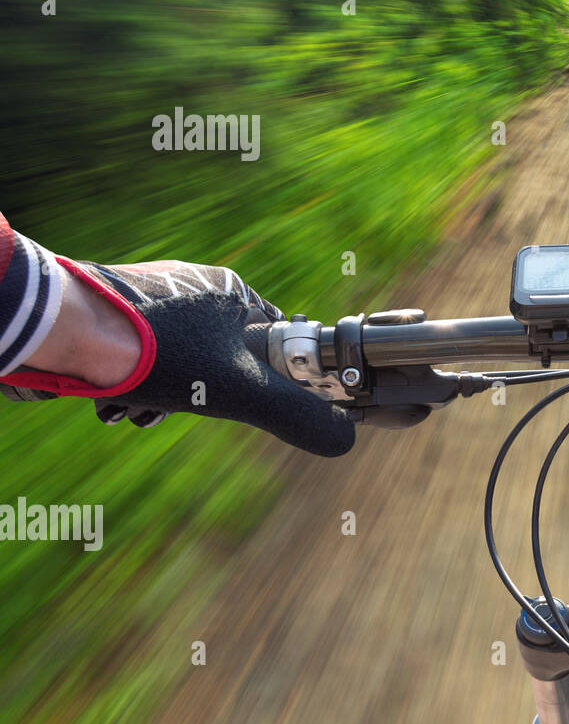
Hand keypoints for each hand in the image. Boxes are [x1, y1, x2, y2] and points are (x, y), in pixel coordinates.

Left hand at [8, 258, 354, 456]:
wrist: (66, 331)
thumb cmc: (158, 353)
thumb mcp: (240, 391)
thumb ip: (297, 415)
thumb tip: (346, 439)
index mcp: (231, 291)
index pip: (272, 336)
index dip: (267, 375)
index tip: (247, 399)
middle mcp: (192, 284)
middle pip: (218, 355)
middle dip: (198, 395)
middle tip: (180, 409)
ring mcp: (148, 294)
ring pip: (173, 359)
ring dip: (158, 394)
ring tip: (137, 408)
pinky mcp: (109, 308)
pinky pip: (135, 352)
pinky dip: (128, 382)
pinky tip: (114, 399)